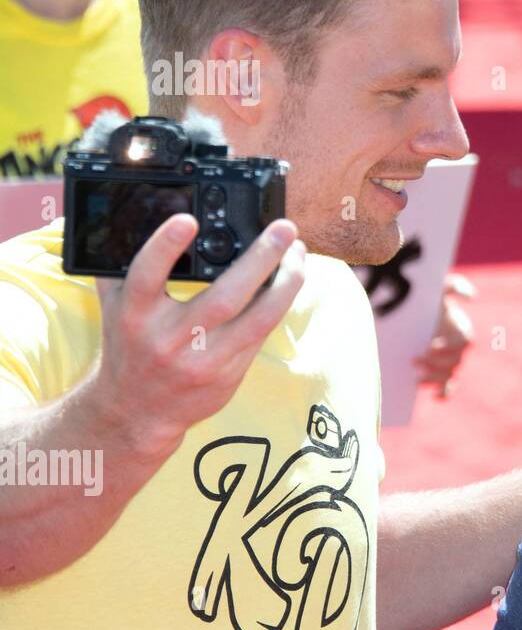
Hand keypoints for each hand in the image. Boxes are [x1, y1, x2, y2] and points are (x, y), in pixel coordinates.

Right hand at [89, 213, 306, 457]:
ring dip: (286, 285)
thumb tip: (137, 217)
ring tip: (299, 253)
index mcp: (133, 316)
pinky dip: (280, 304)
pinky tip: (290, 280)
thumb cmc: (128, 346)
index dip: (165, 247)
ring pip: (256, 321)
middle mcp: (167, 340)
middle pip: (221, 299)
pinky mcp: (226, 376)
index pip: (146, 276)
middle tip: (284, 229)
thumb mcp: (114, 308)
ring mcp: (201, 361)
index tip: (189, 219)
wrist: (134, 412)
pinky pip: (262, 334)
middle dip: (260, 261)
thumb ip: (122, 268)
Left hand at [412, 273, 474, 397]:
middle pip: (455, 361)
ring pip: (450, 376)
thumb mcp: (438, 287)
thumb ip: (455, 285)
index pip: (463, 342)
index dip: (449, 347)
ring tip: (417, 378)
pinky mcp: (441, 371)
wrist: (410, 313)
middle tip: (415, 360)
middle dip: (436, 364)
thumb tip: (472, 297)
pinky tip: (433, 396)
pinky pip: (448, 387)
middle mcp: (458, 346)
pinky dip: (444, 394)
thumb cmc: (426, 298)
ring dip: (435, 379)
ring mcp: (449, 360)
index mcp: (461, 328)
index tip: (430, 347)